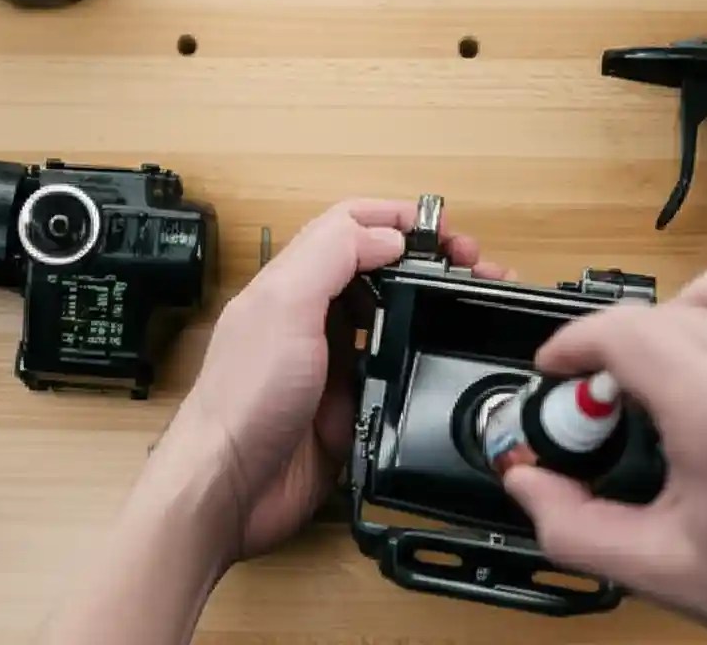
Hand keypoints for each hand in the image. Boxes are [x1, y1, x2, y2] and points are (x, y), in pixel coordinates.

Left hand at [177, 199, 507, 560]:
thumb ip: (332, 257)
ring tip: (473, 303)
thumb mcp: (284, 307)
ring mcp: (333, 362)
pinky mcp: (350, 405)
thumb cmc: (246, 396)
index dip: (396, 218)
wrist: (232, 488)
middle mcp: (313, 317)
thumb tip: (389, 235)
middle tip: (474, 266)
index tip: (445, 227)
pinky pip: (394, 371)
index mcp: (293, 282)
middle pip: (377, 268)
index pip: (348, 226)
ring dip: (430, 303)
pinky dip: (421, 358)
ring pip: (391, 316)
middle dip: (426, 257)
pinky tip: (445, 358)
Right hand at [504, 260, 706, 644]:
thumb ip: (574, 524)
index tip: (561, 367)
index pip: (619, 329)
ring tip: (686, 376)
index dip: (573, 343)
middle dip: (626, 347)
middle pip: (666, 308)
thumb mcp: (664, 568)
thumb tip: (529, 484)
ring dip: (689, 319)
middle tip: (620, 403)